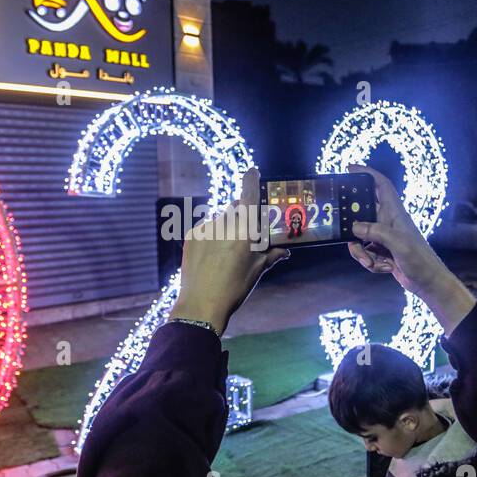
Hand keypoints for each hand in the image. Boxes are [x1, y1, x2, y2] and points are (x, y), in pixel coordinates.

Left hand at [168, 168, 289, 335]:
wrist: (201, 304)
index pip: (248, 196)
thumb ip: (271, 256)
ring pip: (220, 219)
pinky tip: (211, 254)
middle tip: (244, 232)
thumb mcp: (256, 272)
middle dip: (241, 214)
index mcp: (244, 231)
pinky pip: (205, 228)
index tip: (253, 171)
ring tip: (225, 251)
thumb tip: (285, 252)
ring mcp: (205, 228)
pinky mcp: (191, 235)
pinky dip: (211, 235)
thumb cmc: (233, 289)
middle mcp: (224, 225)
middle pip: (235, 209)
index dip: (251, 182)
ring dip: (225, 227)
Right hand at [345, 165, 475, 334]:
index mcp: (394, 213)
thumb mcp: (399, 244)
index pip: (380, 185)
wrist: (428, 282)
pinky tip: (384, 268)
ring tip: (374, 262)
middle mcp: (388, 221)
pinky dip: (369, 262)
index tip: (350, 168)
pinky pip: (364, 251)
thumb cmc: (420, 260)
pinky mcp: (381, 250)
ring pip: (359, 237)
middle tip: (353, 238)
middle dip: (354, 229)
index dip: (367, 174)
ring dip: (362, 252)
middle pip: (361, 214)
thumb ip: (377, 232)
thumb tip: (355, 227)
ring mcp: (383, 236)